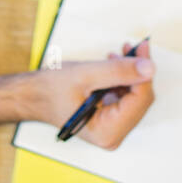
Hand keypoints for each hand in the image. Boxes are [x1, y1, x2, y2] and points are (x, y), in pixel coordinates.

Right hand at [37, 41, 154, 149]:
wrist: (32, 95)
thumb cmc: (50, 90)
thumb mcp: (85, 75)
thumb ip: (118, 71)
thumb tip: (149, 67)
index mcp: (107, 132)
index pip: (139, 101)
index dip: (144, 72)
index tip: (143, 48)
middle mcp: (112, 135)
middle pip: (140, 99)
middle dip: (138, 71)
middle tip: (135, 47)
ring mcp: (112, 128)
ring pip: (134, 96)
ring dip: (130, 73)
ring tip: (119, 54)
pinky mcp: (109, 119)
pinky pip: (125, 96)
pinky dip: (122, 78)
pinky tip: (114, 64)